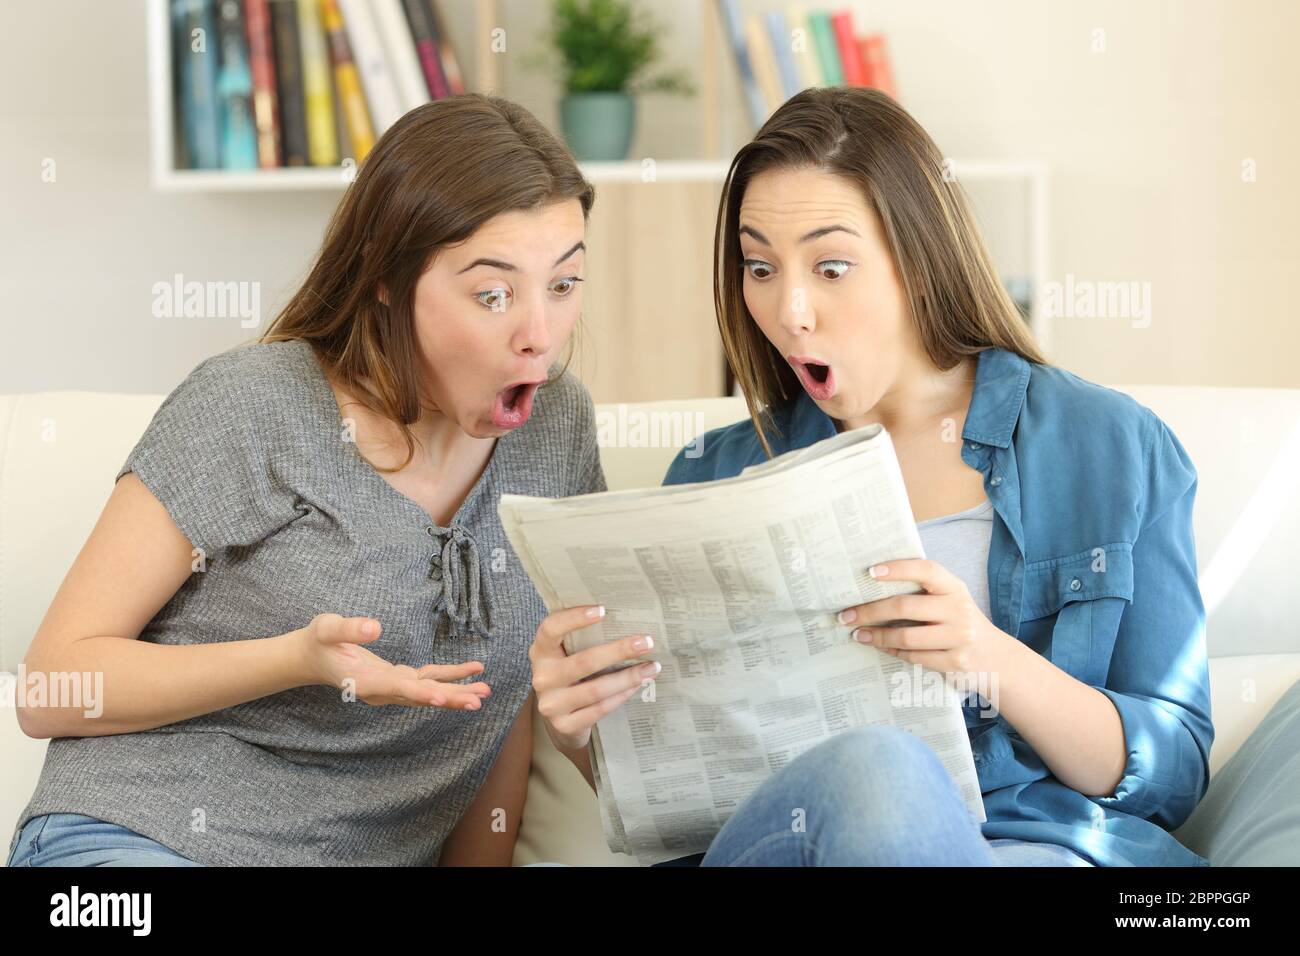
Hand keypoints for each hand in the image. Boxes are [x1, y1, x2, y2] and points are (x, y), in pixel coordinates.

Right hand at [298, 613, 489, 709]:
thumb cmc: (319, 641)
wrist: (312, 657)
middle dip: (448, 699)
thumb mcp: (327, 629)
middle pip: (419, 696)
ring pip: (427, 692)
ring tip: (485, 691)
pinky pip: (427, 679)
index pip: (396, 687)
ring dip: (456, 692)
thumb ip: (349, 629)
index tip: (441, 698)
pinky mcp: (396, 678)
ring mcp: (391, 687)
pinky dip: (449, 676)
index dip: (419, 693)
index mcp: (364, 681)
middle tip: (477, 701)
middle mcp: (381, 691)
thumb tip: (376, 627)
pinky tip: (473, 672)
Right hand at [530, 605, 659, 751]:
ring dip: (628, 677)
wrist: (559, 719)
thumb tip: (626, 617)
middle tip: (647, 642)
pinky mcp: (564, 725)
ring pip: (596, 689)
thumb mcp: (566, 655)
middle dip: (619, 650)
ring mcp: (551, 704)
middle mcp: (542, 677)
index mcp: (541, 651)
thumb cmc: (570, 675)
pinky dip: (621, 696)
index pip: (551, 629)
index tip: (603, 610)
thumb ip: (582, 638)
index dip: (574, 618)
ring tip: (652, 667)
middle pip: (584, 661)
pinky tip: (637, 686)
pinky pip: (599, 709)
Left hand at [837, 559, 1012, 680]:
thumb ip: (923, 591)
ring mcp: (959, 637)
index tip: (869, 572)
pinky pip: (914, 657)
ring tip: (857, 633)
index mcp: (955, 587)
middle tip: (845, 615)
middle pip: (905, 606)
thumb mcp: (950, 600)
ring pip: (907, 636)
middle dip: (870, 611)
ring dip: (876, 636)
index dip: (898, 569)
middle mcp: (959, 609)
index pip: (926, 570)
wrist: (996, 658)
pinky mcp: (955, 662)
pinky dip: (892, 651)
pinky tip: (879, 646)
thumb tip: (872, 584)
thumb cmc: (959, 622)